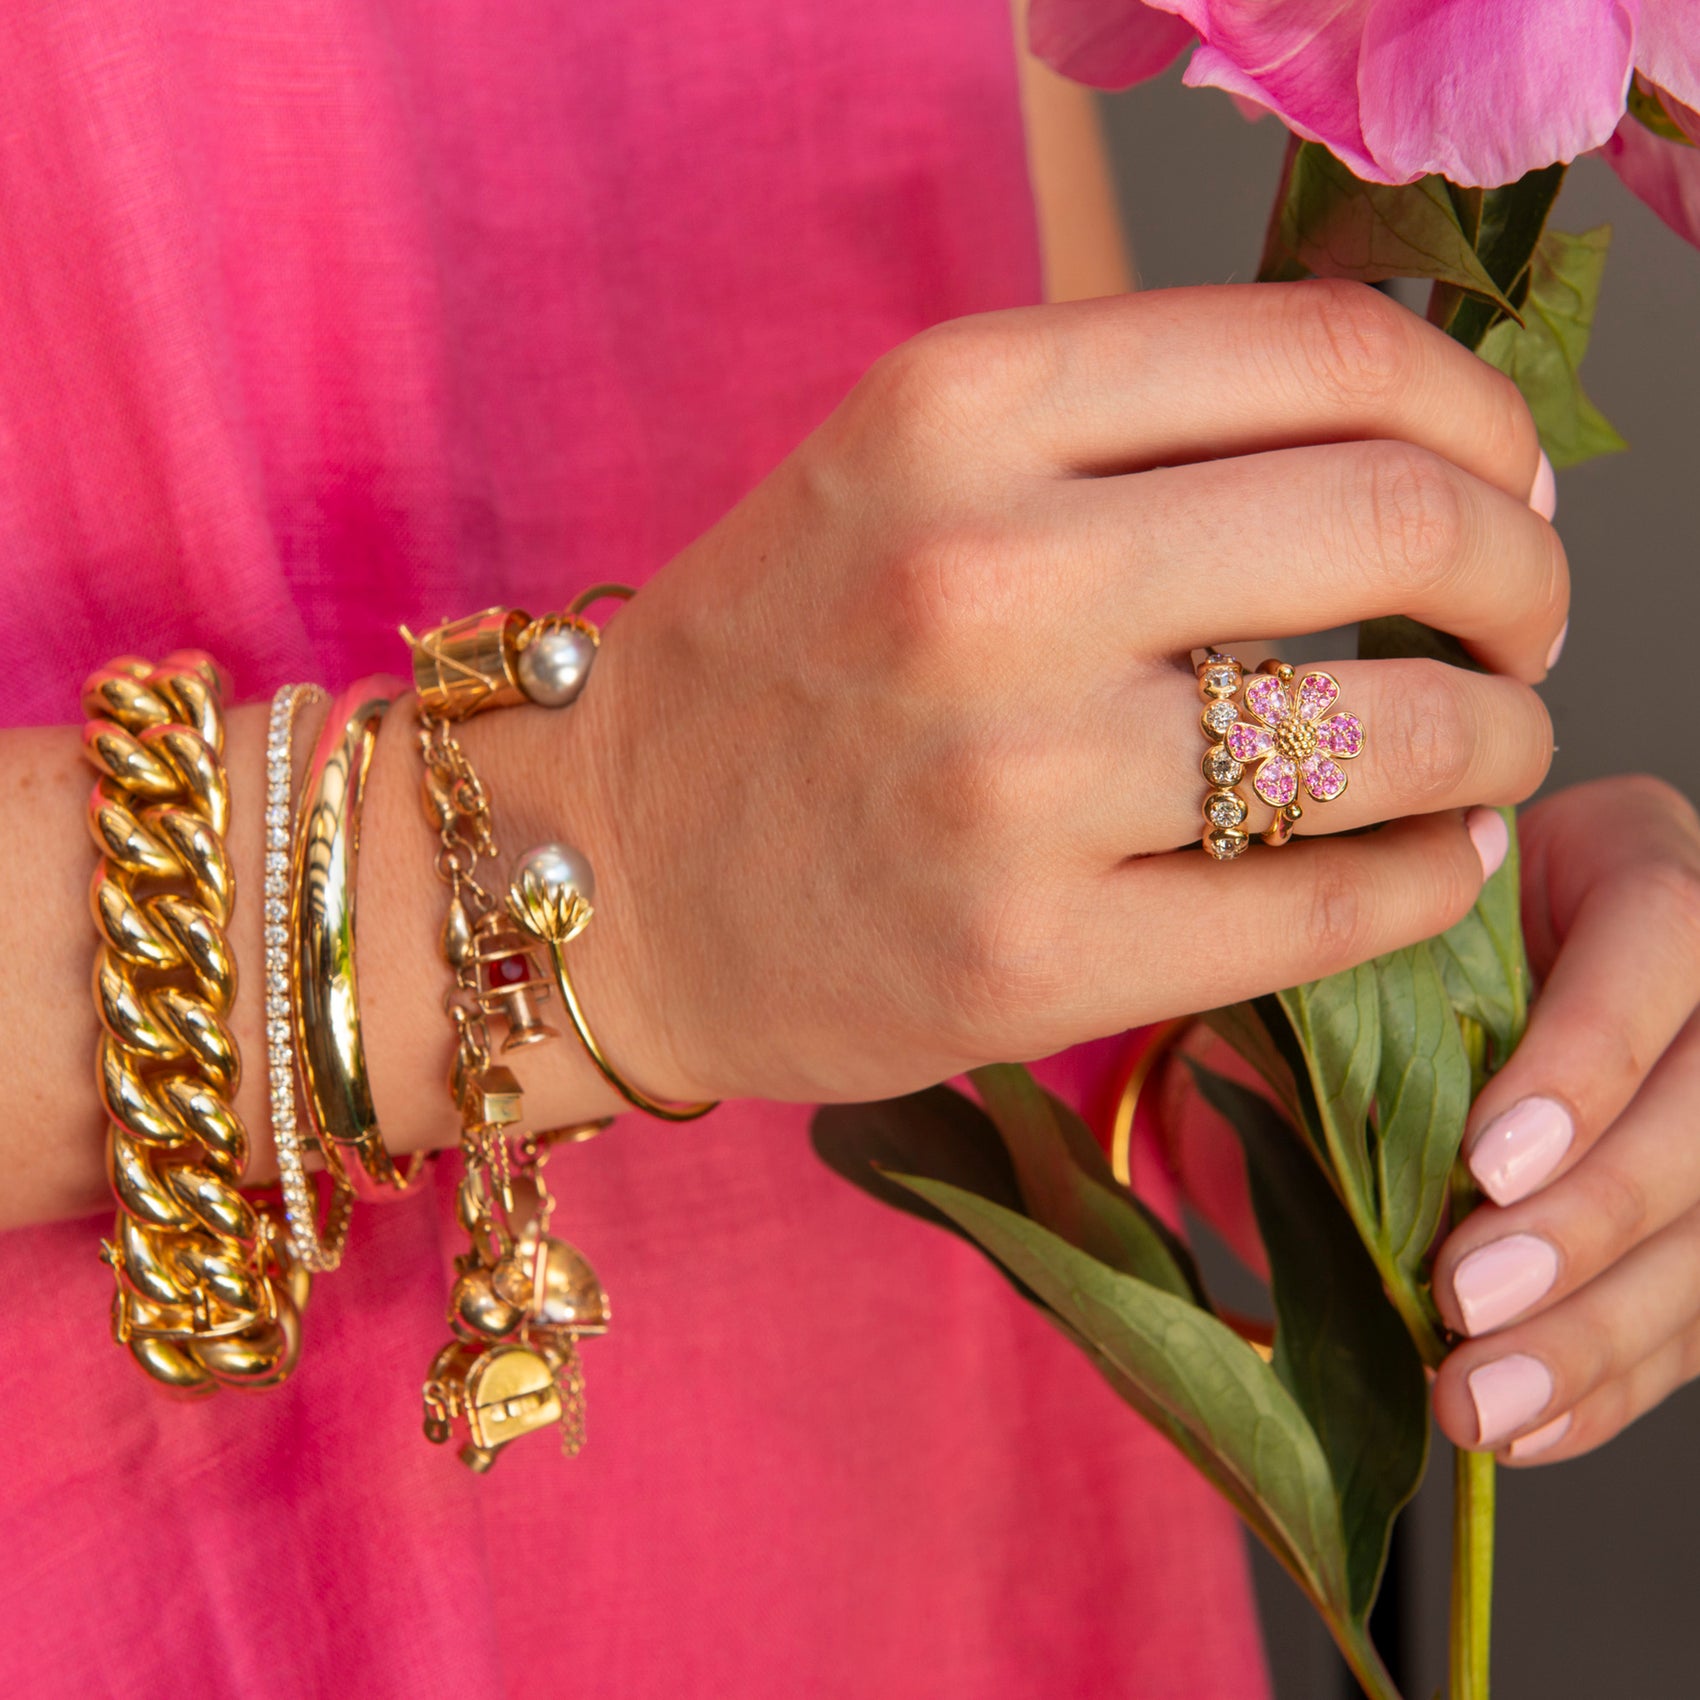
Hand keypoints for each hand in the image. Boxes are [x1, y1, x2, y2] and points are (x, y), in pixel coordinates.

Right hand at [500, 281, 1563, 1105]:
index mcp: (957, 409)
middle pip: (1397, 528)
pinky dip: (1425, 882)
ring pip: (1389, 739)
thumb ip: (1131, 434)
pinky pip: (1327, 913)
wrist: (610, 869)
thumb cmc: (779, 661)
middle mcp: (983, 577)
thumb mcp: (910, 472)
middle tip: (1521, 628)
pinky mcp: (1026, 963)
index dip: (1476, 421)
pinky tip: (1421, 862)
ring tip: (1482, 753)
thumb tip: (1424, 462)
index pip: (1332, 356)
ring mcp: (1005, 784)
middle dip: (1522, 580)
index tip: (1500, 488)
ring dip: (1495, 742)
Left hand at [1433, 777, 1699, 1461]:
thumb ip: (1367, 984)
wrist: (1450, 971)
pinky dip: (1612, 1377)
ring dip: (1601, 1330)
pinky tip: (1533, 1422)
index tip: (1488, 1161)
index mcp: (1636, 861)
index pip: (1662, 938)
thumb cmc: (1402, 934)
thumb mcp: (1382, 928)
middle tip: (1468, 1299)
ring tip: (1482, 1400)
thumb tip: (1299, 1100)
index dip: (1588, 1060)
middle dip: (1589, 1221)